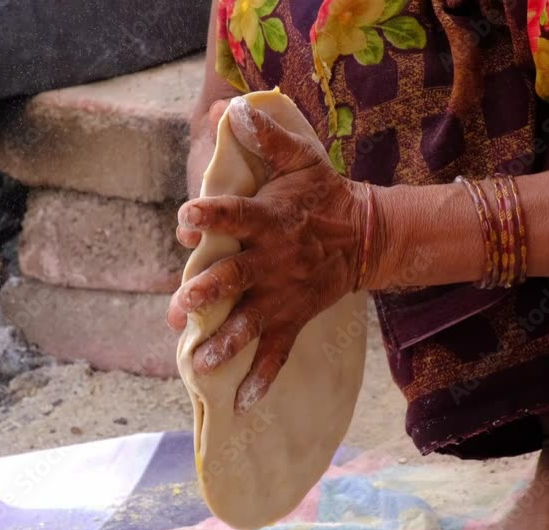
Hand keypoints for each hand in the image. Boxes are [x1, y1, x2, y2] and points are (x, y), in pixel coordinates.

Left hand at [169, 98, 367, 413]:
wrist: (368, 236)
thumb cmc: (324, 194)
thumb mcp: (301, 159)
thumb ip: (266, 137)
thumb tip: (233, 109)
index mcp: (269, 220)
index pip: (235, 216)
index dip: (210, 218)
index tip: (186, 220)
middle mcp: (273, 260)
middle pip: (235, 278)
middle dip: (207, 293)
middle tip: (181, 307)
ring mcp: (284, 294)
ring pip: (251, 322)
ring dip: (226, 342)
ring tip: (200, 362)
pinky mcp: (295, 317)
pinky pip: (279, 352)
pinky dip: (263, 377)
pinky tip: (242, 403)